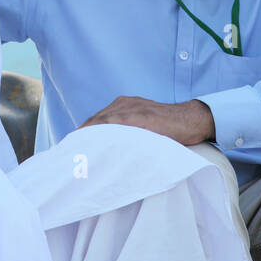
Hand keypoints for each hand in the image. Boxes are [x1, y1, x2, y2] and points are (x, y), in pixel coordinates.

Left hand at [80, 96, 214, 145]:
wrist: (190, 119)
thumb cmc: (169, 127)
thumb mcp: (143, 127)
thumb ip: (128, 133)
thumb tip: (112, 152)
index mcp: (122, 105)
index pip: (96, 121)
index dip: (84, 135)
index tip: (73, 149)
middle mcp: (122, 104)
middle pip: (93, 121)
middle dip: (81, 138)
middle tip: (70, 156)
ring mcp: (130, 108)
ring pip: (100, 123)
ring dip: (87, 138)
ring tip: (76, 155)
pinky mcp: (138, 116)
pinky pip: (113, 124)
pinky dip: (101, 135)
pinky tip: (93, 147)